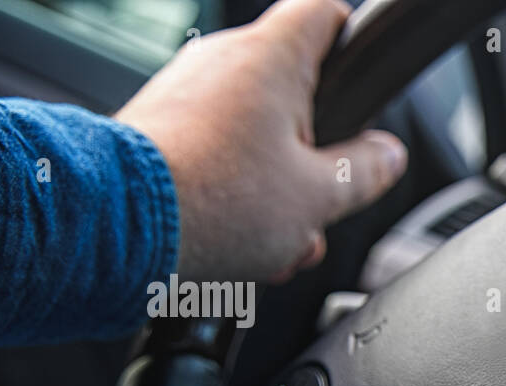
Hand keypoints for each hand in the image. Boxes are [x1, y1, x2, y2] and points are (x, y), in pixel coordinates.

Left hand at [115, 0, 408, 282]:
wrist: (117, 226)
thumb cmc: (217, 200)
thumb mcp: (320, 196)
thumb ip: (365, 172)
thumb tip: (389, 156)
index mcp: (272, 59)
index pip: (325, 13)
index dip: (352, 38)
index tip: (362, 75)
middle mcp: (222, 62)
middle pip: (292, 95)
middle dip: (314, 157)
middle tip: (321, 202)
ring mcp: (182, 94)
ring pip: (252, 135)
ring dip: (275, 189)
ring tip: (277, 242)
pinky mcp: (153, 130)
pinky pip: (212, 155)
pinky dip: (233, 195)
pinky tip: (239, 243)